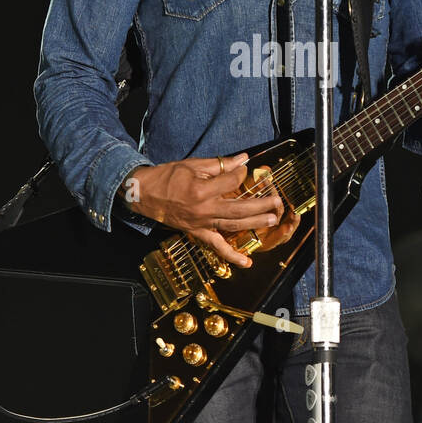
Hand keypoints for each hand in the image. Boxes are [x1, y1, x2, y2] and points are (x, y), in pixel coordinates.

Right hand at [123, 154, 296, 267]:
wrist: (145, 195)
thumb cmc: (167, 177)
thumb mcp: (192, 165)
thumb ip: (219, 164)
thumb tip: (243, 159)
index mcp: (202, 190)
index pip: (231, 182)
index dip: (241, 174)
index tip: (245, 170)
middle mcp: (204, 210)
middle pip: (239, 208)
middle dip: (260, 205)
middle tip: (277, 202)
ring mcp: (202, 224)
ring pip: (233, 226)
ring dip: (254, 223)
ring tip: (272, 220)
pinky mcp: (198, 233)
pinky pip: (217, 247)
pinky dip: (231, 256)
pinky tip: (246, 263)